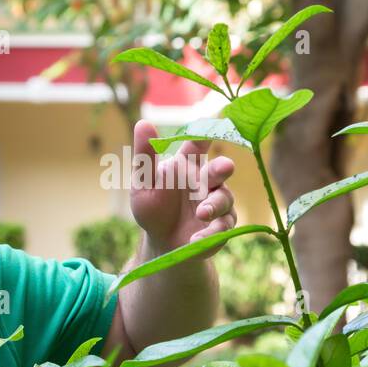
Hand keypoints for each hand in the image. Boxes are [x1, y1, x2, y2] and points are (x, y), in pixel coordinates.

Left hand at [129, 119, 236, 257]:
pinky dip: (212, 232)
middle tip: (224, 167)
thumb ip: (145, 155)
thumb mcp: (143, 183)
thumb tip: (142, 122)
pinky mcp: (222, 225)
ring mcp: (217, 202)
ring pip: (225, 198)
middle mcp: (206, 180)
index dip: (206, 133)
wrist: (161, 244)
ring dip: (215, 205)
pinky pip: (224, 226)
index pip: (198, 143)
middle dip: (223, 168)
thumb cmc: (152, 209)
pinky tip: (196, 239)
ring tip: (201, 213)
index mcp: (188, 165)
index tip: (213, 123)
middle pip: (219, 169)